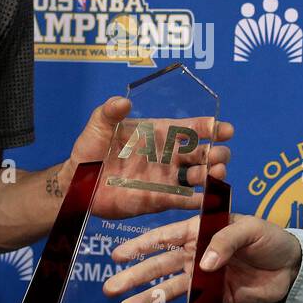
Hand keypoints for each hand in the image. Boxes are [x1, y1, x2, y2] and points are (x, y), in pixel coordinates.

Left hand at [56, 97, 233, 219]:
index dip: (209, 127)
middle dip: (216, 153)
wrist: (77, 184)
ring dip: (212, 174)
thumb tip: (122, 101)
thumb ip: (109, 112)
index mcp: (158, 134)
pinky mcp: (160, 200)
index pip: (190, 128)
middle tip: (219, 155)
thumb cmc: (88, 151)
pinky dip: (199, 201)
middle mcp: (167, 156)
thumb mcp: (97, 126)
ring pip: (198, 176)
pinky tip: (210, 199)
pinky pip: (185, 201)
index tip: (224, 128)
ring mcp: (166, 179)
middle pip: (201, 153)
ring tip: (216, 173)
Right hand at [103, 213, 302, 302]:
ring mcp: (204, 279)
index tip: (117, 255)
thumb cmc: (269, 238)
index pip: (164, 237)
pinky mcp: (217, 299)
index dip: (140, 246)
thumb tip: (202, 263)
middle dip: (134, 277)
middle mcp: (196, 255)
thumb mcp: (248, 229)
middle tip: (110, 289)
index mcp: (200, 232)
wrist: (293, 267)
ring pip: (171, 289)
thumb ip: (224, 242)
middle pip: (160, 266)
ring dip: (149, 299)